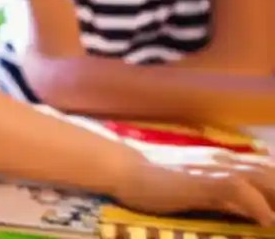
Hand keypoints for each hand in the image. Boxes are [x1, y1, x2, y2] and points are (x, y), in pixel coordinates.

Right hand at [112, 151, 274, 225]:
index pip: (265, 172)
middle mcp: (224, 162)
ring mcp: (213, 169)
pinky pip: (237, 187)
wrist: (124, 170)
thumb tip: (253, 213)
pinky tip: (266, 221)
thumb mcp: (197, 191)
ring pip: (262, 178)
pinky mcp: (201, 180)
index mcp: (224, 163)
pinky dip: (257, 204)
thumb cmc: (154, 182)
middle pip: (269, 174)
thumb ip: (225, 198)